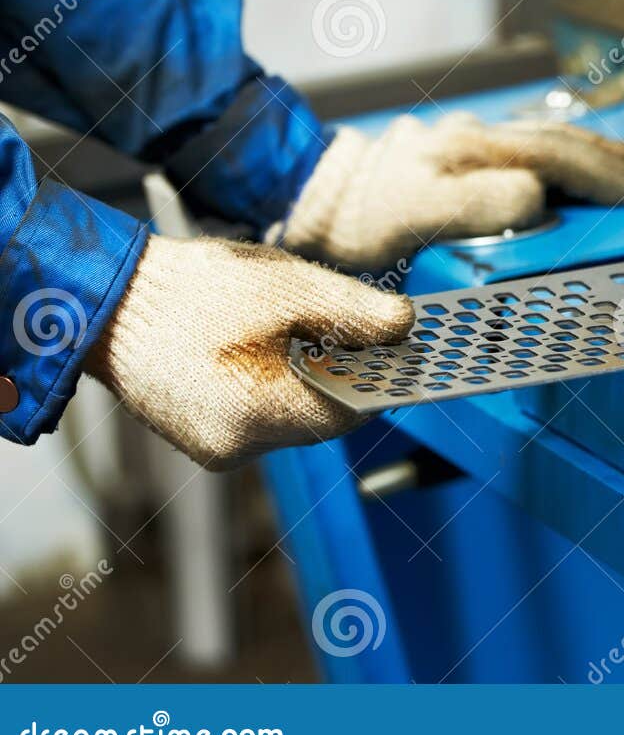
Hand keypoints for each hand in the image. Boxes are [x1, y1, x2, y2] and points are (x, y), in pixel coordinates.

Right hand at [85, 236, 414, 469]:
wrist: (106, 299)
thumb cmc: (194, 290)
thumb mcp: (291, 287)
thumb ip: (357, 311)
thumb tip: (406, 327)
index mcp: (261, 415)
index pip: (352, 411)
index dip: (379, 375)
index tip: (396, 344)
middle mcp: (237, 447)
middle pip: (322, 416)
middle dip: (341, 371)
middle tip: (349, 323)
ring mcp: (214, 446)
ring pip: (291, 415)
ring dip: (305, 376)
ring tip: (294, 326)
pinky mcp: (199, 436)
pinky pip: (258, 414)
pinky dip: (271, 382)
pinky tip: (262, 344)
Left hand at [279, 113, 623, 270]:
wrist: (310, 198)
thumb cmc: (355, 224)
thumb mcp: (410, 222)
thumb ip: (476, 205)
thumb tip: (538, 200)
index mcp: (461, 162)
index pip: (545, 171)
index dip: (591, 187)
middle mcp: (471, 143)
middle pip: (558, 147)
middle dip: (612, 167)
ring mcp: (471, 142)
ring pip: (552, 140)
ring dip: (602, 157)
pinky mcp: (469, 147)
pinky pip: (536, 143)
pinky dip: (577, 153)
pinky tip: (595, 167)